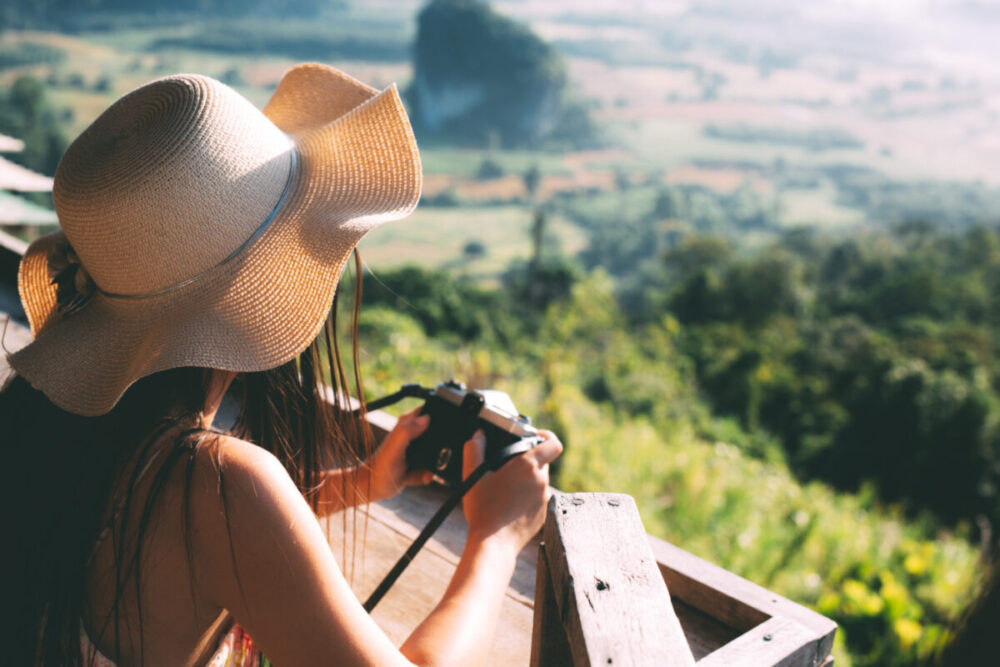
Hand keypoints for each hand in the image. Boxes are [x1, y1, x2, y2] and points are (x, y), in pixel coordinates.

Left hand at [367, 407, 434, 501]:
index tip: (442, 428)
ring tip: (423, 471)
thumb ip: (408, 431)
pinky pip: (430, 469)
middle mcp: (412, 436)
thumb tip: (426, 418)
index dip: (437, 416)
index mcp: (406, 426)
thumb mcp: (394, 447)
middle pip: (436, 434)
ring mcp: (416, 451)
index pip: (427, 411)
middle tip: (432, 457)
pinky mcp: (417, 464)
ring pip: (436, 454)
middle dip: (439, 446)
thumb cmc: (380, 467)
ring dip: (433, 465)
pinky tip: (418, 477)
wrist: (373, 487)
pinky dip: (425, 475)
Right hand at [461, 429, 562, 551]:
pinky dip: (527, 497)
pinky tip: (509, 504)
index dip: (547, 436)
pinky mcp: (543, 514)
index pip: (553, 443)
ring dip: (526, 479)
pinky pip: (537, 498)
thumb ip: (474, 449)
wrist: (494, 544)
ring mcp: (544, 499)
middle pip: (542, 461)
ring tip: (505, 488)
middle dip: (527, 460)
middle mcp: (541, 481)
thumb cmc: (483, 510)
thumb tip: (478, 435)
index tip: (535, 437)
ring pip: (539, 480)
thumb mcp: (473, 476)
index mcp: (528, 467)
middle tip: (507, 466)